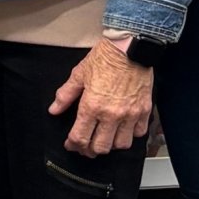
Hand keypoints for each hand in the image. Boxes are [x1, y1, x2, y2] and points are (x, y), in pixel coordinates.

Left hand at [48, 40, 152, 155]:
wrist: (130, 48)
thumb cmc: (104, 59)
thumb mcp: (78, 75)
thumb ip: (65, 95)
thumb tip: (54, 109)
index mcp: (92, 106)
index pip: (80, 137)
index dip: (73, 145)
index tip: (70, 144)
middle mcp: (111, 114)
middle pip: (100, 147)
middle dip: (90, 150)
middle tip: (86, 146)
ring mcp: (130, 114)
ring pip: (120, 145)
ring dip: (111, 145)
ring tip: (104, 138)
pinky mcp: (144, 110)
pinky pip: (138, 133)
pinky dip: (130, 135)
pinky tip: (123, 129)